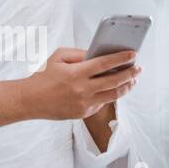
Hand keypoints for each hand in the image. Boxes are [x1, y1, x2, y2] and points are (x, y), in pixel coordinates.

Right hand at [23, 47, 139, 120]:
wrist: (30, 100)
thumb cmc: (43, 76)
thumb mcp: (59, 57)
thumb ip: (80, 54)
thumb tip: (99, 54)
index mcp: (76, 73)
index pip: (105, 64)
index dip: (121, 59)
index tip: (133, 55)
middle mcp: (82, 89)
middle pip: (114, 81)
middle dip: (130, 74)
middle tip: (138, 68)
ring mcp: (84, 104)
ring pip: (113, 95)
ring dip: (125, 87)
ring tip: (132, 80)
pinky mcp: (83, 113)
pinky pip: (102, 103)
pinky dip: (110, 95)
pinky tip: (114, 89)